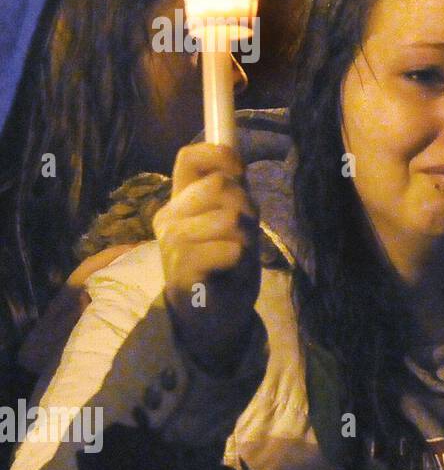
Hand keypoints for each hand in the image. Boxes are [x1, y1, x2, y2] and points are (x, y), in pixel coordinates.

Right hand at [153, 144, 260, 376]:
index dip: (220, 155)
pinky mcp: (182, 270)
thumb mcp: (232, 220)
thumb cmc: (224, 264)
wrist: (213, 316)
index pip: (190, 157)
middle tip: (242, 235)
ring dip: (247, 238)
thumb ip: (230, 190)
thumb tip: (233, 153)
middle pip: (221, 185)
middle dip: (247, 208)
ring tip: (237, 256)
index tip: (238, 172)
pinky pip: (229, 249)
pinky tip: (230, 273)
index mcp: (180, 202)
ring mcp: (172, 243)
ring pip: (230, 218)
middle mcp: (169, 217)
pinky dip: (241, 260)